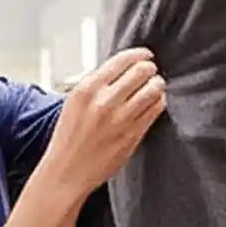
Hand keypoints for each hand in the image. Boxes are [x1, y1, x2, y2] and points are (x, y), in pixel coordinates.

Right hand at [42, 47, 166, 195]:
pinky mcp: (133, 134)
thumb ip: (96, 85)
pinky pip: (155, 109)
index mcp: (87, 89)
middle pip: (141, 71)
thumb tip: (121, 69)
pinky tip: (154, 102)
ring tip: (155, 86)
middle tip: (151, 71)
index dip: (139, 55)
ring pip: (153, 89)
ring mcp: (121, 118)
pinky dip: (158, 101)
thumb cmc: (69, 138)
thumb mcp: (74, 102)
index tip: (145, 55)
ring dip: (157, 84)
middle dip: (149, 69)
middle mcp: (104, 101)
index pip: (121, 60)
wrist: (67, 171)